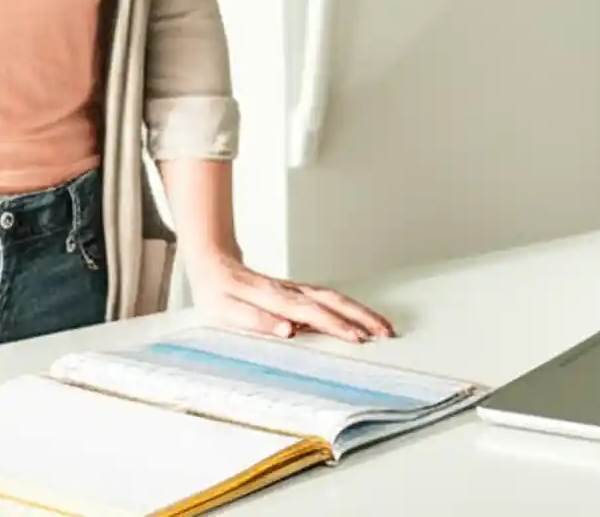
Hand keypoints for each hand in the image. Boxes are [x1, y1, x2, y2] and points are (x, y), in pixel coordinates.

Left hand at [187, 251, 394, 342]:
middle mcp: (290, 291)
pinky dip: (349, 308)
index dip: (335, 325)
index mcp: (273, 298)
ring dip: (361, 311)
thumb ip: (254, 320)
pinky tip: (360, 319)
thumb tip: (286, 330)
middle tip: (386, 334)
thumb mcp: (224, 310)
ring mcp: (295, 289)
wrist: (213, 261)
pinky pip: (328, 299)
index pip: (311, 312)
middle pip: (333, 300)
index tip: (357, 338)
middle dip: (362, 317)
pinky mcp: (297, 292)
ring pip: (335, 297)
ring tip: (384, 328)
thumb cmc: (216, 291)